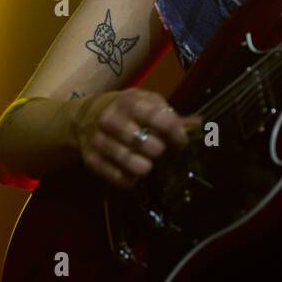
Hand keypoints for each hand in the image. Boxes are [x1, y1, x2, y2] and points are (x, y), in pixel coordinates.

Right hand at [71, 89, 200, 188]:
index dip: (174, 132)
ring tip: (149, 163)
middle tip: (161, 151)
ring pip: (131, 162)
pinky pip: (116, 177)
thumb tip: (198, 124)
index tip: (181, 142)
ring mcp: (99, 141)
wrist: (83, 117)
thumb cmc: (125, 109)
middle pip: (145, 143)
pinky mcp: (91, 160)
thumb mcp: (145, 103)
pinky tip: (134, 174)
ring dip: (146, 166)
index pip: (157, 118)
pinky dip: (130, 179)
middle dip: (159, 150)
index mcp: (129, 102)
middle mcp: (111, 120)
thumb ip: (170, 114)